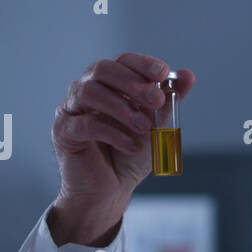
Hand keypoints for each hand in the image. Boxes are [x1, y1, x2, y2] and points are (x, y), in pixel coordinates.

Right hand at [49, 53, 194, 245]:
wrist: (111, 190)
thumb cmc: (130, 154)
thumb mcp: (157, 127)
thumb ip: (169, 101)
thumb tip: (188, 76)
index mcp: (109, 84)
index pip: (122, 61)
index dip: (142, 64)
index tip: (162, 73)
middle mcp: (86, 90)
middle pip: (102, 69)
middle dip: (132, 82)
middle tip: (156, 101)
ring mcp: (71, 109)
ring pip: (89, 92)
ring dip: (122, 107)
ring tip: (144, 127)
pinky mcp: (64, 132)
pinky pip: (85, 124)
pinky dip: (113, 133)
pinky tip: (131, 146)